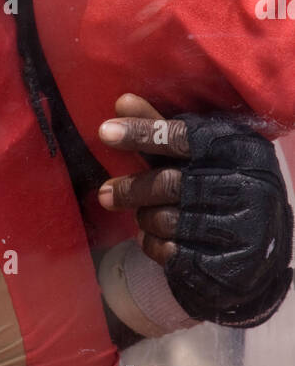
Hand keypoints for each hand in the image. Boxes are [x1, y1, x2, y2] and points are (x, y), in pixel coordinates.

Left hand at [97, 96, 292, 326]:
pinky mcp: (226, 264)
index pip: (185, 138)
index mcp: (241, 152)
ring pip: (166, 220)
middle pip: (169, 183)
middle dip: (131, 188)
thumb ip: (162, 130)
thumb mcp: (203, 153)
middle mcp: (245, 188)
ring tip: (141, 214)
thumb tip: (122, 101)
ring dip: (143, 217)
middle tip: (106, 193)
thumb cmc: (222, 186)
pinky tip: (152, 237)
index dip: (143, 133)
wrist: (261, 248)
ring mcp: (239, 229)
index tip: (104, 132)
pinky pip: (169, 252)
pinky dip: (151, 244)